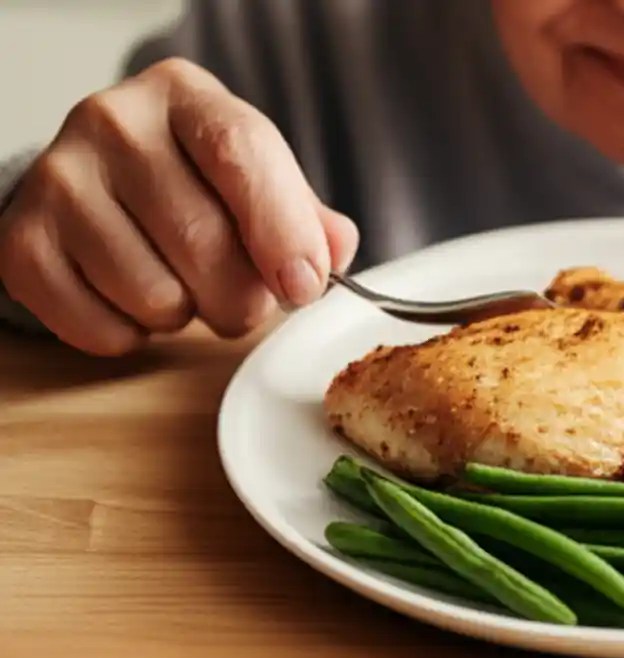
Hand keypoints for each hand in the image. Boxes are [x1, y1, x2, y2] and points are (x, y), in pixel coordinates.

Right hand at [0, 58, 357, 355]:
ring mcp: (59, 180)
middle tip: (248, 300)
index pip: (241, 152)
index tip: (304, 286)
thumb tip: (332, 254)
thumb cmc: (195, 182)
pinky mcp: (23, 243)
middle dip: (244, 297)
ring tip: (182, 285)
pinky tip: (133, 299)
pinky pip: (102, 329)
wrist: (97, 183)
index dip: (282, 230)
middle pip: (202, 238)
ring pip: (155, 295)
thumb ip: (307, 218)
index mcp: (186, 96)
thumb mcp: (259, 178)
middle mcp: (113, 122)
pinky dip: (133, 336)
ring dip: (186, 316)